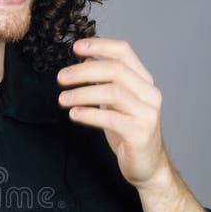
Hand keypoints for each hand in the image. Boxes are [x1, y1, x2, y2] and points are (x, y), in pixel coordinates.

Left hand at [56, 36, 171, 189]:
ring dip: (83, 93)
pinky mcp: (140, 133)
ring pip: (113, 92)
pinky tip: (74, 114)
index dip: (100, 45)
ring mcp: (147, 113)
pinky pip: (111, 118)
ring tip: (63, 99)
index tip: (76, 47)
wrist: (148, 165)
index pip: (124, 52)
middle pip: (116, 70)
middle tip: (61, 78)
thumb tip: (86, 59)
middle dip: (84, 71)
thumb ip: (105, 82)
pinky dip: (89, 114)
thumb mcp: (116, 103)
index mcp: (143, 82)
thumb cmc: (129, 132)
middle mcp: (149, 94)